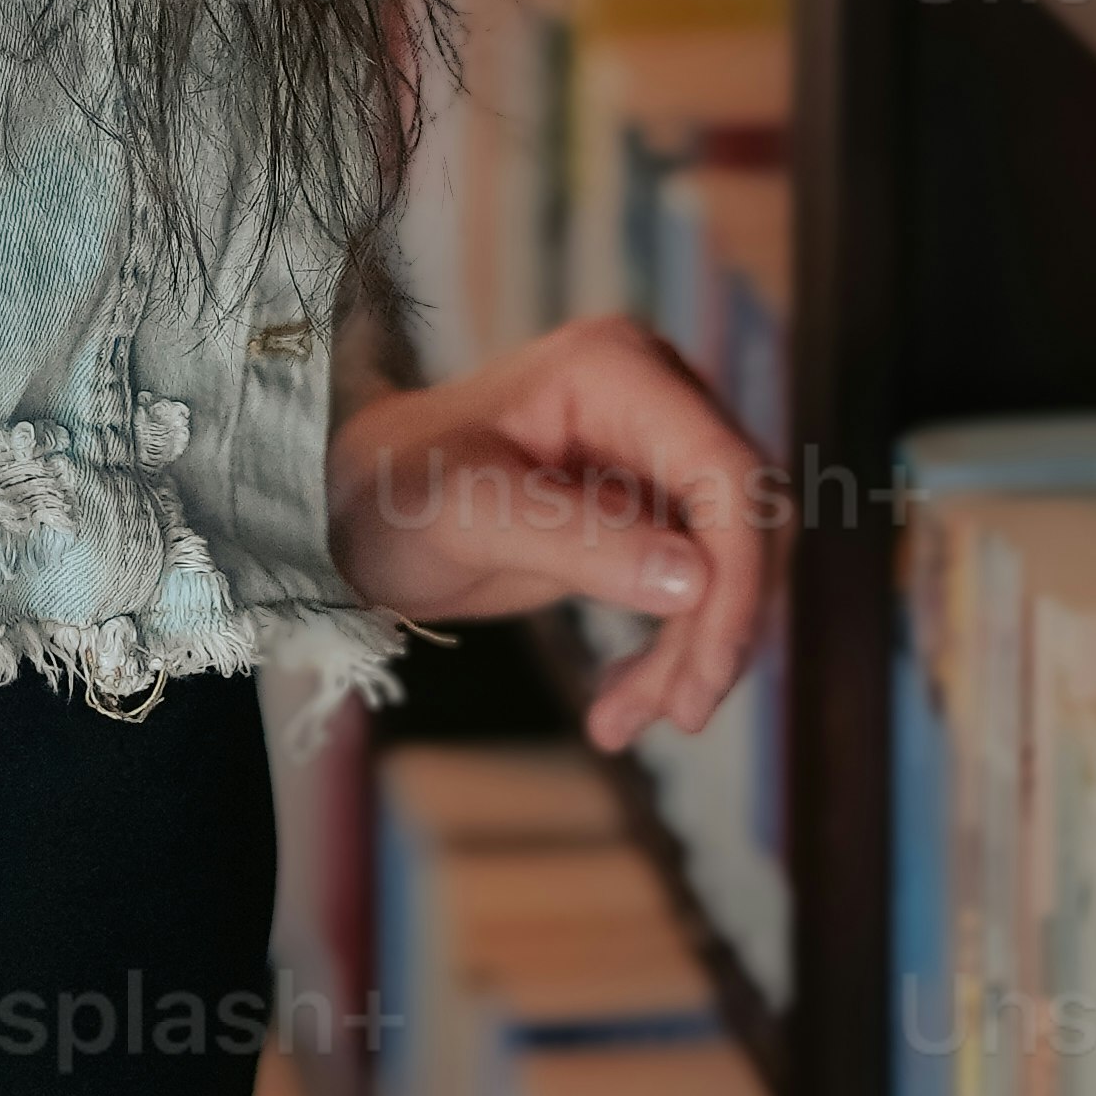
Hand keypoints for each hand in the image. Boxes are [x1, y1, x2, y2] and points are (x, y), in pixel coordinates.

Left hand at [324, 313, 782, 750]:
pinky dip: (669, 651)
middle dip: (717, 625)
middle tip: (677, 714)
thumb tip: (697, 579)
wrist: (354, 509)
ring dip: (691, 652)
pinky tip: (620, 705)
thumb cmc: (392, 490)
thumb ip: (578, 539)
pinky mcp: (647, 511)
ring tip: (621, 723)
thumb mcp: (467, 517)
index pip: (726, 472)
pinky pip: (694, 587)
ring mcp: (655, 455)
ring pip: (725, 566)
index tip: (709, 671)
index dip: (736, 574)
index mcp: (619, 372)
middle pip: (742, 522)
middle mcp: (655, 401)